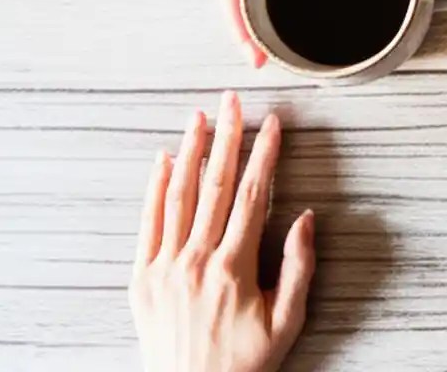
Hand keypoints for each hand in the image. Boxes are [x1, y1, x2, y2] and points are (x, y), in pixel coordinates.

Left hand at [130, 91, 315, 371]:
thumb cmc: (246, 362)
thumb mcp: (287, 321)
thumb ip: (299, 268)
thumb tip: (304, 219)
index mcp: (234, 268)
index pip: (252, 196)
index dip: (264, 156)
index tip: (274, 125)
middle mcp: (195, 261)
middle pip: (214, 185)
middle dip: (227, 138)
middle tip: (233, 101)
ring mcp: (164, 268)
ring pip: (178, 196)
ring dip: (190, 152)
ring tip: (199, 117)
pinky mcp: (142, 278)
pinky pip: (148, 223)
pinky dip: (154, 188)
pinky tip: (162, 160)